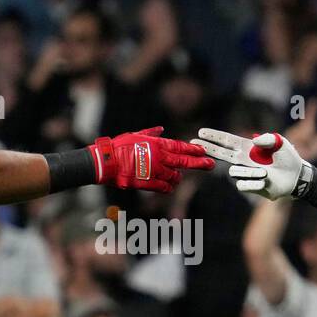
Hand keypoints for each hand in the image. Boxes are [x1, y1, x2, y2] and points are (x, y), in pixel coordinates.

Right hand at [89, 127, 213, 192]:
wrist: (106, 162)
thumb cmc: (118, 146)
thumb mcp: (135, 135)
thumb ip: (150, 133)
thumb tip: (161, 129)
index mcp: (156, 144)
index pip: (179, 146)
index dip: (193, 150)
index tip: (203, 151)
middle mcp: (158, 157)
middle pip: (183, 161)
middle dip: (199, 163)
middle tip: (210, 165)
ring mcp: (153, 171)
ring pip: (174, 176)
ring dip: (178, 177)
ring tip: (178, 178)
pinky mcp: (147, 183)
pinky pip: (164, 187)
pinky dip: (168, 187)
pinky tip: (170, 187)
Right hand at [194, 129, 312, 199]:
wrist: (296, 177)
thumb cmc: (288, 157)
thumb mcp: (280, 141)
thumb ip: (267, 138)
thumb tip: (253, 141)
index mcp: (248, 148)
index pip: (227, 141)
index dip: (215, 136)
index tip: (201, 132)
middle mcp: (243, 160)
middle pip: (221, 154)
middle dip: (208, 147)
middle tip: (194, 142)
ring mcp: (245, 173)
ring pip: (235, 172)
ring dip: (251, 172)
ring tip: (267, 172)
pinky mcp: (249, 186)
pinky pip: (243, 184)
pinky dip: (255, 182)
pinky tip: (265, 181)